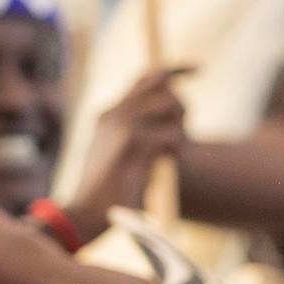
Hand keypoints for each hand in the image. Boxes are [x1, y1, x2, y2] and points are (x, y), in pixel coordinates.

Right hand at [67, 65, 188, 223]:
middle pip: (163, 85)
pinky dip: (176, 150)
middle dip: (181, 107)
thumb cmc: (108, 194)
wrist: (84, 215)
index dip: (174, 70)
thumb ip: (144, 132)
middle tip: (181, 135)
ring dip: (181, 129)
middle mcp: (113, 113)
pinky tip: (165, 164)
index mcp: (108, 115)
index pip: (145, 79)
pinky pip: (173, 135)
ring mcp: (121, 124)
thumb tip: (177, 110)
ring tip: (172, 154)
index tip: (199, 68)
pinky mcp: (131, 142)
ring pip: (171, 104)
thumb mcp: (125, 156)